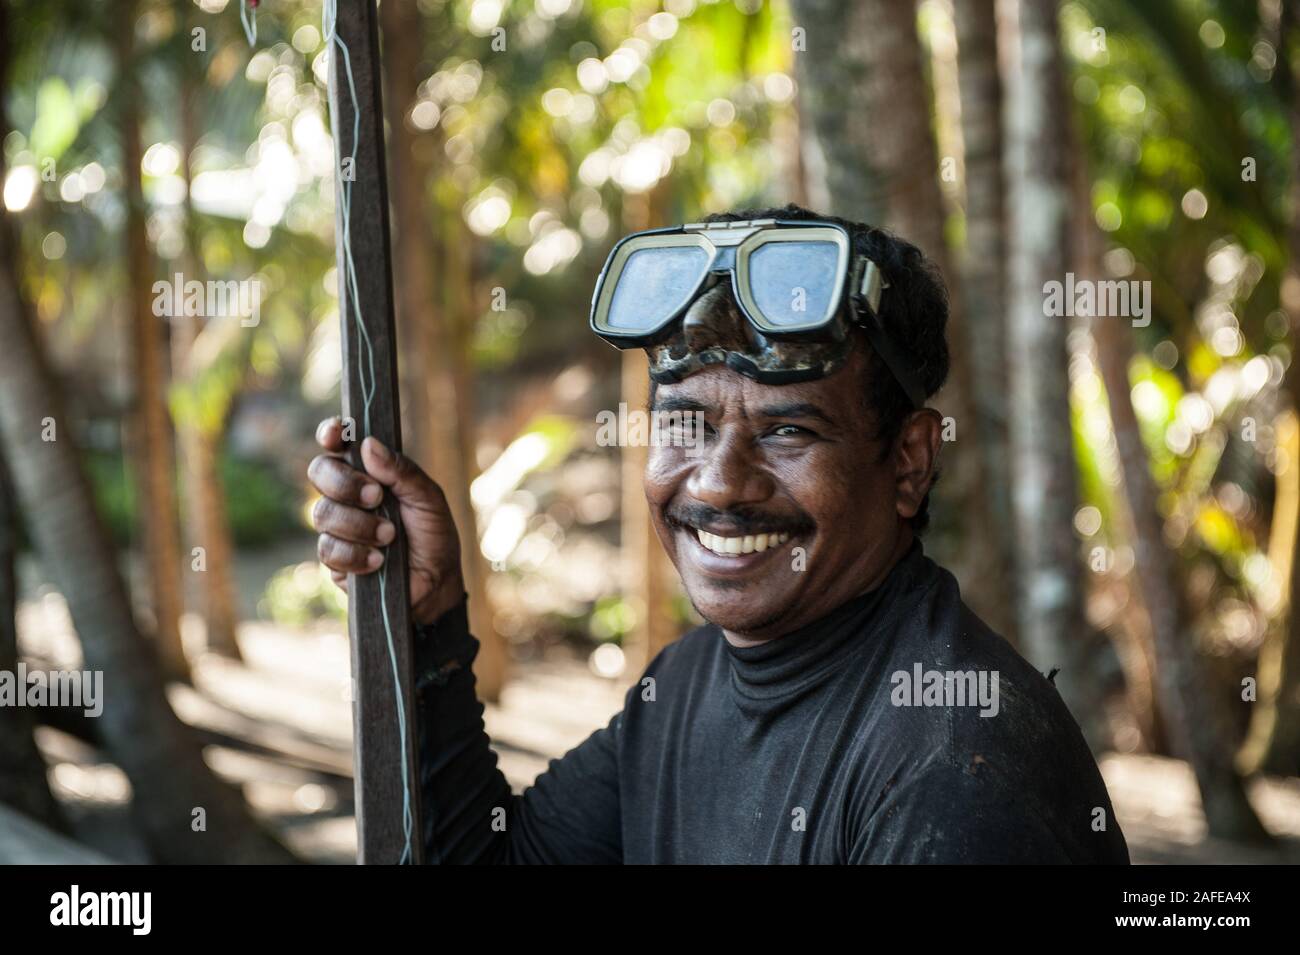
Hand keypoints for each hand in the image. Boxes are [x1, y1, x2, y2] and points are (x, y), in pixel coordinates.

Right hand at [308, 417, 464, 625]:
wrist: (436, 584)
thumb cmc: (433, 535)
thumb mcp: (429, 499)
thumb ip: (403, 472)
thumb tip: (369, 445)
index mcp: (370, 471)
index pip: (338, 444)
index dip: (331, 433)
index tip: (335, 435)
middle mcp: (348, 494)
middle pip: (319, 471)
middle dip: (345, 483)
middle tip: (376, 497)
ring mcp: (338, 525)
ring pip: (322, 513)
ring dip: (358, 525)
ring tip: (389, 537)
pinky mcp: (334, 558)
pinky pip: (328, 549)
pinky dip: (356, 554)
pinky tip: (378, 561)